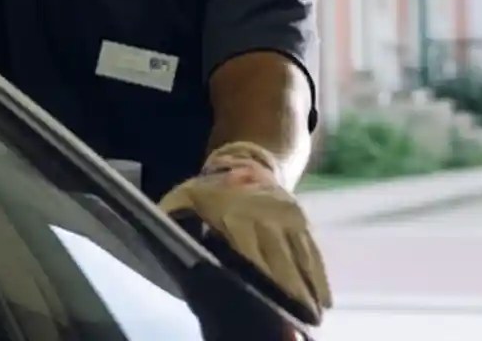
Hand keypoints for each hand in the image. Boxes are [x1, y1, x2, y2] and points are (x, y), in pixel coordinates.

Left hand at [159, 142, 331, 322]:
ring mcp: (286, 217)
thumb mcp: (183, 197)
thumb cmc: (206, 190)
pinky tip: (325, 298)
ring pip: (301, 257)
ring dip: (310, 287)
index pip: (249, 250)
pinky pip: (312, 249)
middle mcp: (265, 217)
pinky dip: (320, 274)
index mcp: (234, 216)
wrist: (244, 161)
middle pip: (280, 259)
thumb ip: (170, 216)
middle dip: (291, 291)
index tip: (268, 300)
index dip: (261, 274)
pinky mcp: (300, 220)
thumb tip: (156, 232)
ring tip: (316, 317)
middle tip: (299, 321)